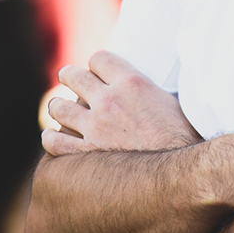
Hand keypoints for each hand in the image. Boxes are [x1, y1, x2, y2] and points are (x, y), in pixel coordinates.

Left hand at [42, 50, 201, 155]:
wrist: (179, 173)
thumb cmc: (182, 138)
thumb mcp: (170, 101)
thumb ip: (150, 89)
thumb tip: (149, 87)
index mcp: (132, 83)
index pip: (99, 59)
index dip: (96, 63)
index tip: (96, 70)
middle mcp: (109, 100)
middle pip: (74, 76)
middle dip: (69, 77)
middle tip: (68, 79)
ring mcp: (94, 127)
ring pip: (59, 107)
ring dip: (58, 107)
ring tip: (59, 109)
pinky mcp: (85, 153)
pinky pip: (54, 141)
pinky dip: (51, 138)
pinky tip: (53, 137)